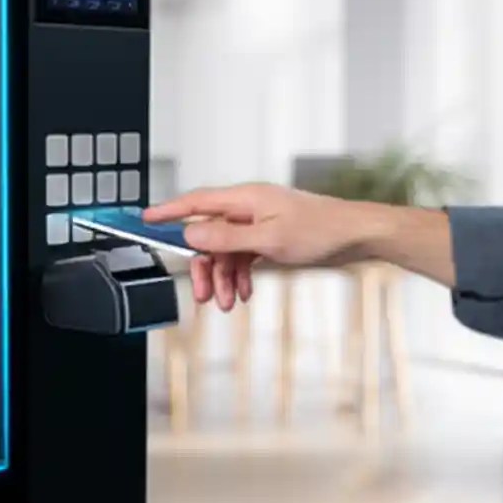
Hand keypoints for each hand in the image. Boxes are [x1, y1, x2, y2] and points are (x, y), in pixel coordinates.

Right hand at [143, 183, 367, 310]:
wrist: (357, 235)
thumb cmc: (321, 231)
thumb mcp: (270, 239)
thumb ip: (227, 238)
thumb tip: (192, 235)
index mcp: (245, 199)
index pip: (196, 203)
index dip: (168, 212)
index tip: (145, 220)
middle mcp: (248, 208)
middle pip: (209, 236)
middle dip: (205, 268)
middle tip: (203, 295)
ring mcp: (259, 223)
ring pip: (226, 251)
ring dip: (224, 278)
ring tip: (228, 302)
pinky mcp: (270, 236)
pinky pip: (243, 256)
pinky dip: (240, 276)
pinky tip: (245, 293)